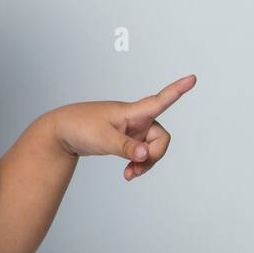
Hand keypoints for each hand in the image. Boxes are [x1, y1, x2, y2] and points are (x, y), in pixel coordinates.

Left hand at [51, 75, 195, 180]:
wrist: (61, 131)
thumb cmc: (80, 127)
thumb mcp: (103, 139)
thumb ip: (126, 148)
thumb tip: (146, 155)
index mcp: (132, 111)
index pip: (160, 100)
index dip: (178, 90)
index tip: (192, 78)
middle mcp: (136, 118)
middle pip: (161, 137)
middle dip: (154, 155)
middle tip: (137, 168)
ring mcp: (132, 129)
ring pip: (152, 148)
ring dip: (146, 163)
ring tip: (129, 174)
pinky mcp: (126, 139)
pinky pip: (142, 153)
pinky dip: (138, 163)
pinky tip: (128, 173)